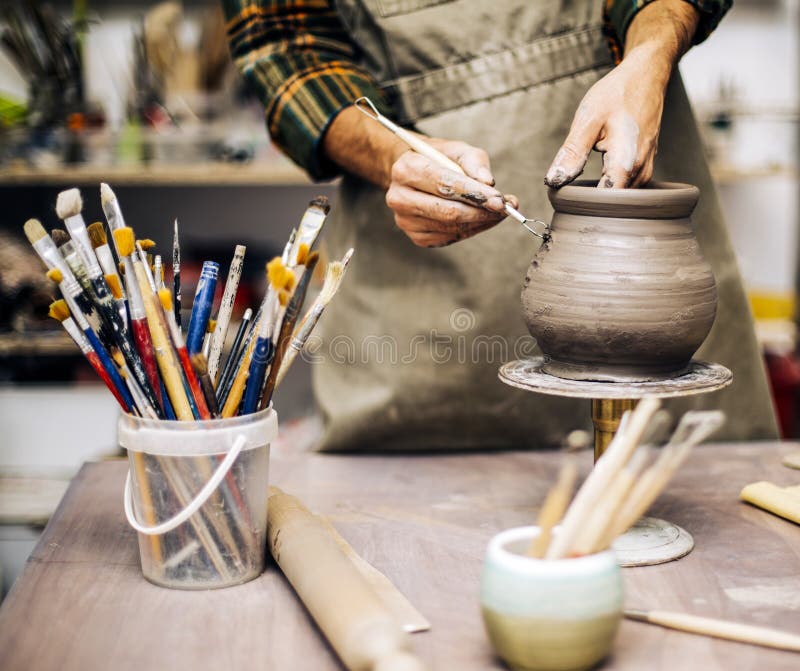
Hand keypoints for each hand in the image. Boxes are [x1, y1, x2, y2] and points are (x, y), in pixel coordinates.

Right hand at [386, 138, 518, 246]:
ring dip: (481, 222)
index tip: (501, 200)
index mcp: (406, 169)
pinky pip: (450, 237)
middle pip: (448, 211)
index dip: (475, 194)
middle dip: (482, 212)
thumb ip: (474, 162)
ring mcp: (405, 220)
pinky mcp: (416, 236)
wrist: (414, 174)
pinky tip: (482, 219)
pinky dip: (471, 230)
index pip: (444, 185)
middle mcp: (400, 197)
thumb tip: (488, 183)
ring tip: (499, 212)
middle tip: (506, 209)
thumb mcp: (457, 150)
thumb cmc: (439, 159)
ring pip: (451, 227)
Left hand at [545, 0, 698, 188]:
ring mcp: (646, 169)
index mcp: (626, 162)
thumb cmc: (618, 93)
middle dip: (593, 206)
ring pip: (624, 199)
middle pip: (616, 206)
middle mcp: (641, 170)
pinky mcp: (644, 165)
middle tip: (571, 201)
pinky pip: (628, 188)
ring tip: (582, 193)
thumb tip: (554, 180)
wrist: (646, 75)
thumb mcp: (588, 120)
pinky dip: (611, 189)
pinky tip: (597, 182)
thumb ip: (572, 153)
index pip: (606, 205)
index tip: (567, 204)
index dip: (586, 209)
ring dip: (603, 199)